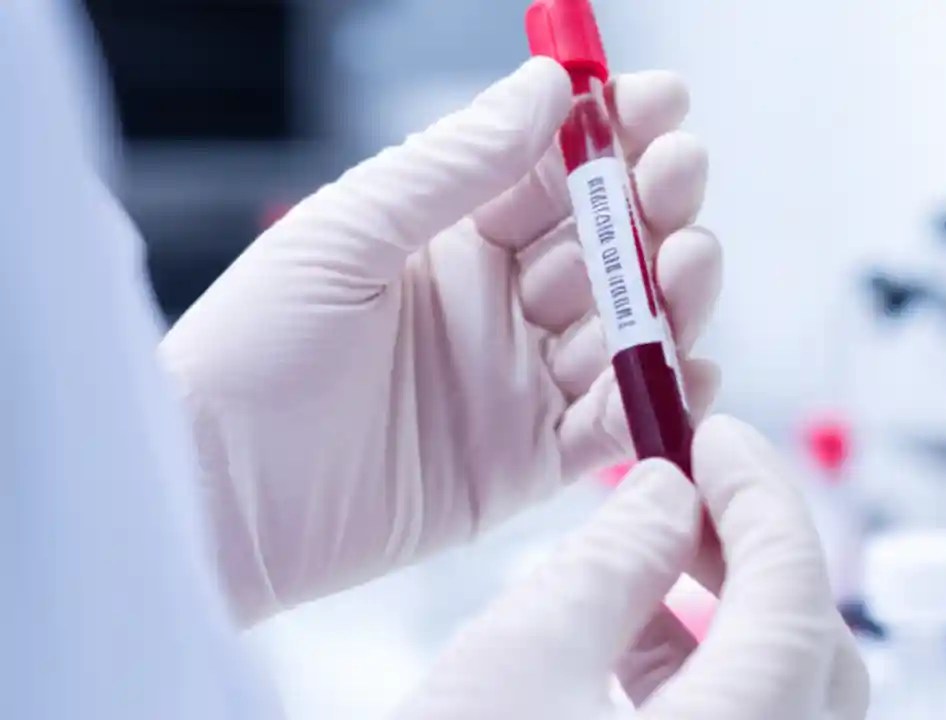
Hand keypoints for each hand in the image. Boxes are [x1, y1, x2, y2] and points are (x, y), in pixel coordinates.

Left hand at [159, 58, 721, 624]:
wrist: (212, 494)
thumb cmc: (253, 347)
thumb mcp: (349, 233)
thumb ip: (456, 165)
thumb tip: (546, 84)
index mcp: (452, 240)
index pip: (553, 176)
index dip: (611, 134)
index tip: (662, 99)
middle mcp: (497, 307)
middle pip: (605, 249)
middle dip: (652, 206)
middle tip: (682, 175)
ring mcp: (518, 383)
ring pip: (624, 330)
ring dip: (670, 293)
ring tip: (691, 258)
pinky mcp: (528, 463)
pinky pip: (611, 424)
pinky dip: (657, 396)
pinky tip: (691, 361)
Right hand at [393, 416, 867, 719]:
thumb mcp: (519, 660)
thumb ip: (613, 561)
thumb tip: (666, 495)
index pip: (797, 598)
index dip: (763, 498)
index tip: (716, 437)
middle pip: (811, 654)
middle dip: (752, 555)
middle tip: (687, 492)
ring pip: (782, 701)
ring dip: (728, 619)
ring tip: (648, 564)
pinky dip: (703, 682)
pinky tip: (629, 650)